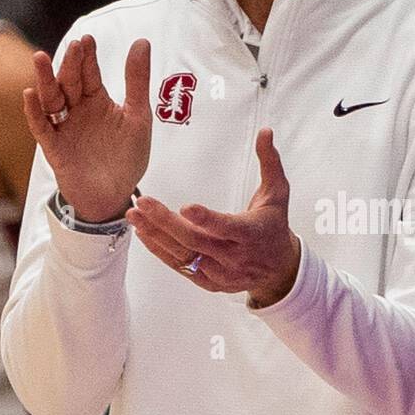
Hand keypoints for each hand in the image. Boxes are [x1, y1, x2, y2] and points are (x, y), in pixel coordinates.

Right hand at [23, 34, 151, 221]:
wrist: (116, 196)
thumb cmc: (127, 158)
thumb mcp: (138, 116)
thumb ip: (137, 81)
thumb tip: (142, 41)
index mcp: (97, 101)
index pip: (89, 73)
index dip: (88, 57)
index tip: (87, 39)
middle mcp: (77, 111)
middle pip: (70, 82)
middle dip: (70, 64)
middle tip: (74, 45)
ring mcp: (64, 128)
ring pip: (51, 99)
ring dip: (45, 79)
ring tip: (41, 58)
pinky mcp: (54, 148)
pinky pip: (41, 128)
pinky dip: (35, 112)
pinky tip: (30, 94)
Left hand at [126, 127, 300, 306]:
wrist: (279, 269)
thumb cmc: (274, 226)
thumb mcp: (278, 193)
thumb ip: (270, 162)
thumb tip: (265, 132)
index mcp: (252, 234)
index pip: (227, 228)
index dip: (206, 219)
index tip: (186, 207)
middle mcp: (235, 257)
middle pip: (195, 240)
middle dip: (165, 222)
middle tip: (142, 203)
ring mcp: (221, 273)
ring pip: (183, 255)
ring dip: (156, 235)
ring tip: (135, 216)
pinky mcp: (209, 282)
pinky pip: (180, 266)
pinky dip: (160, 250)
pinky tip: (144, 233)